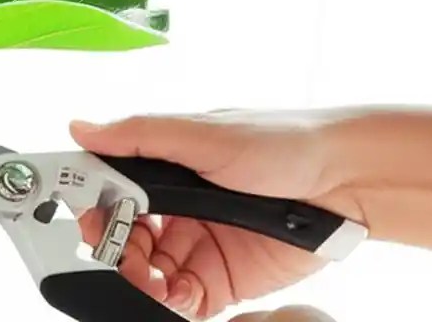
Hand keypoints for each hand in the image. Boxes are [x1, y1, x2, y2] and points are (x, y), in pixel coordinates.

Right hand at [70, 111, 363, 319]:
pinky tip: (168, 295)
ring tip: (148, 278)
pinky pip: (178, 301)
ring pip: (144, 273)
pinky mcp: (220, 282)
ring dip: (135, 279)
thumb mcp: (204, 131)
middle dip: (112, 248)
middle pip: (122, 238)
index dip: (94, 206)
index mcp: (165, 168)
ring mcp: (197, 246)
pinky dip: (165, 302)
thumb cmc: (283, 142)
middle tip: (122, 252)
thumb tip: (81, 128)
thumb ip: (138, 135)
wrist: (349, 181)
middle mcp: (177, 209)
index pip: (109, 191)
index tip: (90, 216)